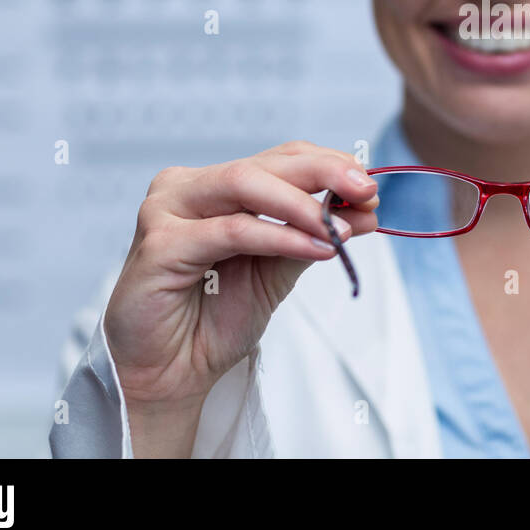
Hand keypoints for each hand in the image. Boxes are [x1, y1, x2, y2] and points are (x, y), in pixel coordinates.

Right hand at [103, 141, 378, 455]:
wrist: (170, 371)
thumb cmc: (215, 317)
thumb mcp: (278, 269)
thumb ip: (313, 234)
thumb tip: (366, 209)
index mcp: (214, 185)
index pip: (280, 158)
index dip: (329, 166)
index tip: (370, 186)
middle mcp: (186, 187)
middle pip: (265, 164)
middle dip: (323, 173)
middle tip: (366, 190)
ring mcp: (166, 211)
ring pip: (245, 185)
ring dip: (302, 205)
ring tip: (340, 228)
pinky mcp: (158, 244)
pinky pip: (232, 231)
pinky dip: (279, 237)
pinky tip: (315, 248)